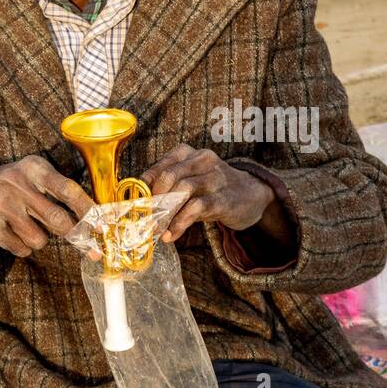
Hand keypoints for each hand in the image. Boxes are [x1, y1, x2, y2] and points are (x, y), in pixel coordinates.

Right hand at [0, 156, 93, 257]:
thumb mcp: (29, 174)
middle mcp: (17, 185)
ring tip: (29, 227)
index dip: (88, 210)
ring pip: (40, 239)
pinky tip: (13, 233)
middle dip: (73, 234)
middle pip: (58, 220)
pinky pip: (21, 249)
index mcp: (33, 169)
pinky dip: (23, 247)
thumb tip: (93, 218)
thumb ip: (57, 190)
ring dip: (41, 239)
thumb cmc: (6, 183)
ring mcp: (2, 207)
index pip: (68, 189)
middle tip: (79, 239)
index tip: (102, 226)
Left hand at [142, 144, 291, 245]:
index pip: (160, 166)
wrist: (252, 195)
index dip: (144, 187)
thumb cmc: (213, 189)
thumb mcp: (190, 182)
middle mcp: (203, 160)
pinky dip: (180, 223)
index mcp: (189, 153)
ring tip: (155, 229)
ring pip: (182, 190)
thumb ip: (168, 188)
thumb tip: (139, 204)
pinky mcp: (223, 198)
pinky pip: (196, 208)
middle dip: (153, 200)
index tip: (134, 205)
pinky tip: (171, 235)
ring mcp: (215, 178)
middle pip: (169, 176)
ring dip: (165, 213)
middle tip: (144, 219)